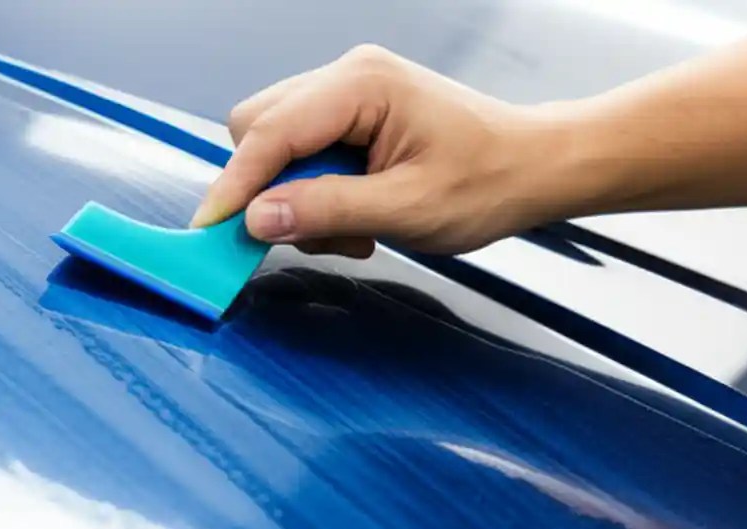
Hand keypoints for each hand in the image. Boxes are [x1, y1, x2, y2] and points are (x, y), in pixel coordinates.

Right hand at [191, 45, 571, 257]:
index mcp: (361, 86)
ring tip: (353, 228)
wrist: (534, 167)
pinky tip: (358, 213)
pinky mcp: (353, 115)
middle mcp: (347, 77)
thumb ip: (327, 211)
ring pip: (276, 143)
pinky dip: (316, 191)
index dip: (235, 185)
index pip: (270, 133)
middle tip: (312, 233)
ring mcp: (348, 93)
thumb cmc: (488, 183)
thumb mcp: (407, 210)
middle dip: (268, 188)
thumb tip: (256, 219)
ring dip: (297, 196)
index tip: (212, 230)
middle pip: (259, 128)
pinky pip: (303, 152)